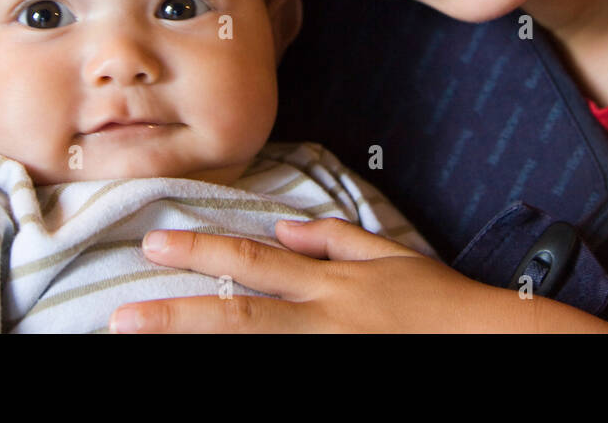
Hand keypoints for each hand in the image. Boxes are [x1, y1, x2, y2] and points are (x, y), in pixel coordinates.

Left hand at [110, 217, 607, 332]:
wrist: (487, 342)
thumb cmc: (439, 302)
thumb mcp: (389, 256)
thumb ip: (334, 240)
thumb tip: (284, 228)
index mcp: (330, 282)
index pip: (252, 260)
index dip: (201, 250)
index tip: (153, 243)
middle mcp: (321, 320)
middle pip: (236, 316)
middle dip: (175, 315)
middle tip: (120, 317)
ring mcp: (327, 355)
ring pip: (249, 353)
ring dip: (196, 348)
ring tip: (144, 344)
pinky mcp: (336, 379)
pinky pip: (278, 376)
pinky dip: (241, 371)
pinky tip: (207, 371)